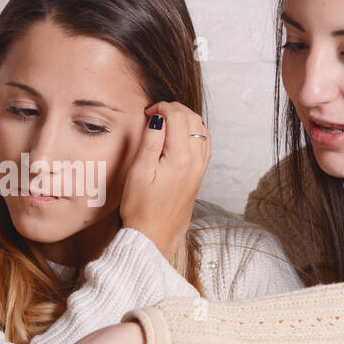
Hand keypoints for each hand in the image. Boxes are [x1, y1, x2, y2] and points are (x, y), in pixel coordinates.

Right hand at [120, 102, 211, 261]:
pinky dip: (194, 131)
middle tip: (155, 112)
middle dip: (174, 109)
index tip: (146, 112)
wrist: (154, 235)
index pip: (177, 117)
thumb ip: (150, 142)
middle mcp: (195, 161)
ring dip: (186, 118)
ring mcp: (200, 168)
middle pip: (192, 119)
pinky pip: (205, 143)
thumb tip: (157, 118)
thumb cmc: (141, 208)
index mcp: (180, 158)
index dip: (161, 107)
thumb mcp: (139, 173)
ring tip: (166, 120)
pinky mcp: (199, 175)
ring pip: (201, 129)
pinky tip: (181, 135)